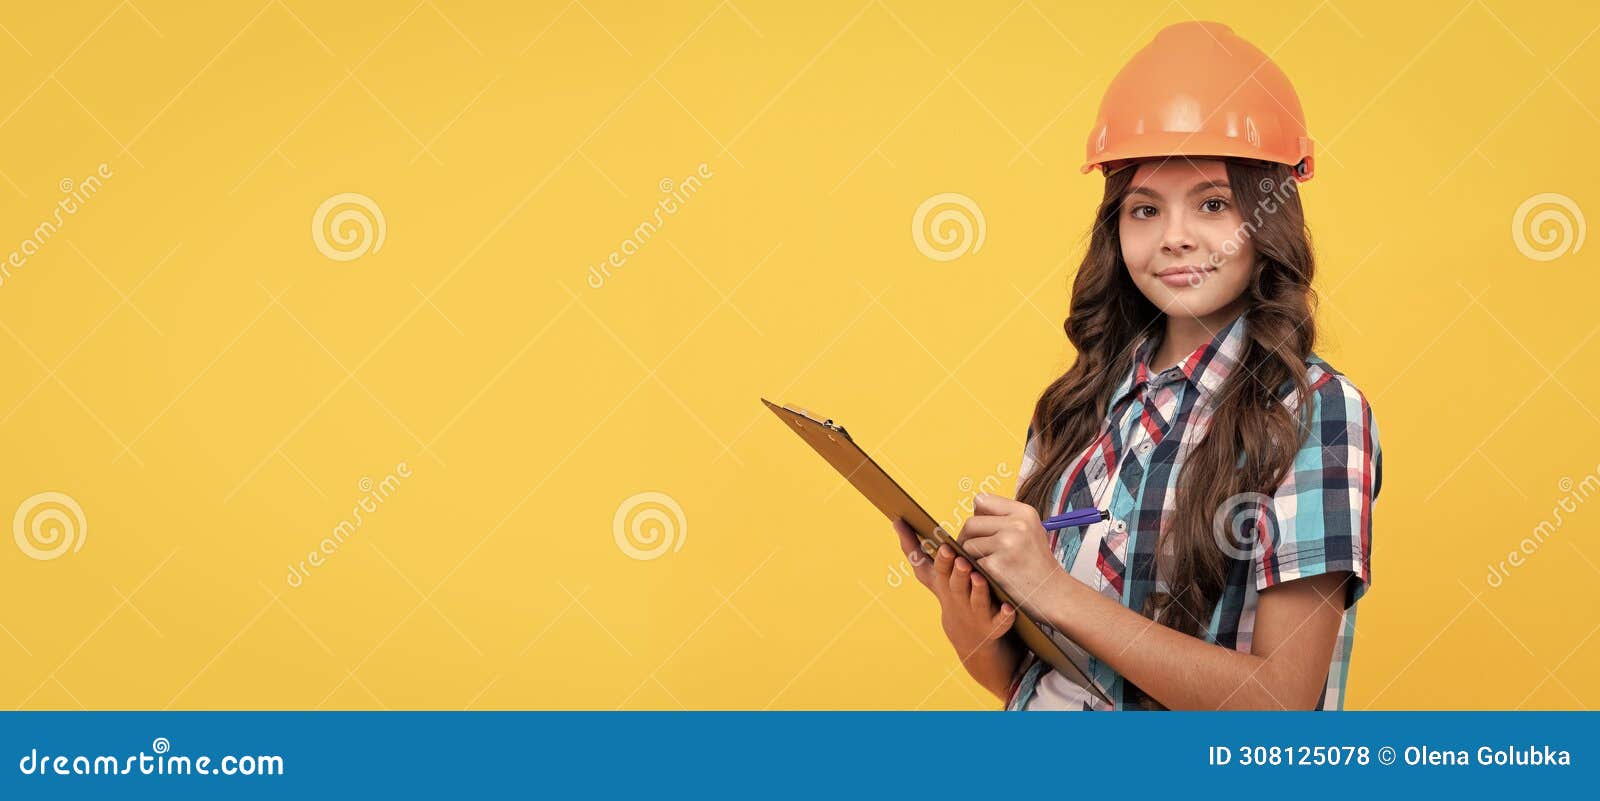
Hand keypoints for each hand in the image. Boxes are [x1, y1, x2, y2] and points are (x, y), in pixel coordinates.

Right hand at [892, 519, 1015, 657]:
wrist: (969, 634)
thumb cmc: (950, 591)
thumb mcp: (930, 574)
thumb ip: (913, 548)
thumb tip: (896, 520)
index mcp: (944, 582)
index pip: (939, 569)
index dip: (941, 559)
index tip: (945, 547)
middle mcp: (958, 598)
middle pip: (956, 585)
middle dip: (957, 573)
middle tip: (961, 559)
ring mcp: (975, 613)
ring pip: (976, 601)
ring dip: (977, 590)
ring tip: (979, 577)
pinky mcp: (993, 626)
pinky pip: (1000, 622)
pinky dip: (1004, 616)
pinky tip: (1010, 608)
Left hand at [956, 493, 1063, 606]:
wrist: (1052, 593)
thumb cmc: (1036, 563)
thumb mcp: (1030, 530)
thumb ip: (1005, 518)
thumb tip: (974, 511)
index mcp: (1024, 512)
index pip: (982, 500)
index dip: (977, 515)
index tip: (981, 528)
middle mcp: (1017, 524)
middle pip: (971, 523)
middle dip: (967, 537)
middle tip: (972, 550)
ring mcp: (1006, 544)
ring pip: (967, 544)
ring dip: (971, 556)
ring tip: (986, 564)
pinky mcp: (995, 565)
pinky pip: (971, 563)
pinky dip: (976, 570)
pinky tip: (990, 575)